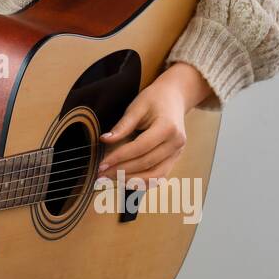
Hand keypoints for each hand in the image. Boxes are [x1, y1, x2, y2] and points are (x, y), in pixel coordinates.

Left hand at [96, 63, 210, 188]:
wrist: (175, 97)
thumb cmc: (154, 99)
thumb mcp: (137, 106)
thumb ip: (122, 125)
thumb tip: (105, 140)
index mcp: (168, 128)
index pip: (140, 148)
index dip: (119, 157)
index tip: (102, 164)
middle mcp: (176, 143)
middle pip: (147, 163)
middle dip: (122, 171)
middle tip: (101, 174)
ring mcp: (178, 153)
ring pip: (155, 176)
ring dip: (132, 180)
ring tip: (111, 179)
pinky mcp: (175, 159)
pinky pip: (159, 176)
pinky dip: (143, 181)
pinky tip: (125, 180)